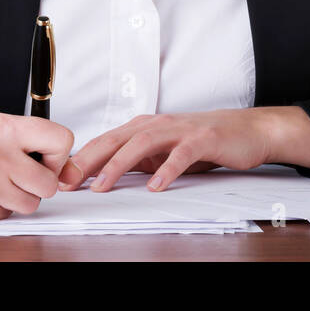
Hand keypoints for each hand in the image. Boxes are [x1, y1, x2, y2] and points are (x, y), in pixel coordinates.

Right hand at [0, 113, 74, 222]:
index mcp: (2, 126)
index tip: (45, 160)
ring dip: (14, 200)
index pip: (61, 139)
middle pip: (49, 183)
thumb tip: (69, 171)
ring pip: (28, 205)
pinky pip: (3, 217)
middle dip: (37, 185)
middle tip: (15, 177)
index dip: (59, 156)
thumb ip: (27, 144)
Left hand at [58, 109, 271, 193]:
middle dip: (90, 160)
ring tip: (102, 186)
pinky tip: (154, 186)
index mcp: (145, 127)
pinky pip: (181, 154)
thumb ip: (138, 160)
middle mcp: (158, 124)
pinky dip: (166, 170)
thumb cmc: (203, 142)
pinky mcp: (202, 140)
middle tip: (70, 181)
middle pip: (116, 139)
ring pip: (142, 143)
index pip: (106, 141)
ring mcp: (180, 130)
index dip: (82, 158)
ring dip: (119, 165)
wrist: (247, 130)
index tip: (62, 178)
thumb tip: (103, 176)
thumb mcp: (164, 151)